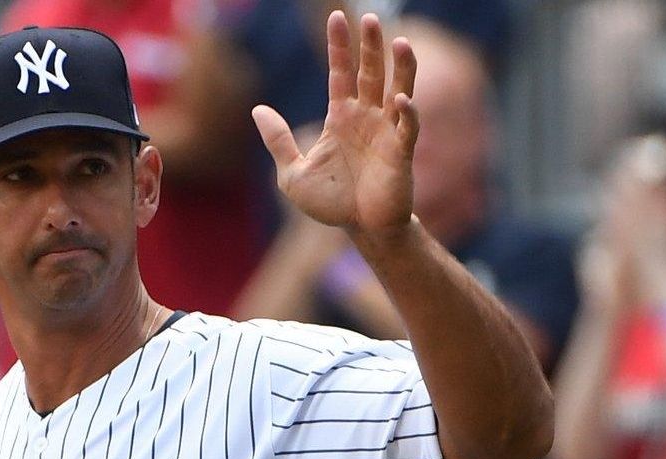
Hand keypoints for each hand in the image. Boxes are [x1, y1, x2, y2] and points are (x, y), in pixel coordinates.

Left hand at [252, 11, 417, 239]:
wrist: (359, 230)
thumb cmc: (331, 202)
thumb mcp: (293, 173)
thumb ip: (278, 140)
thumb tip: (257, 110)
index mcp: (342, 117)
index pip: (341, 73)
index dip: (340, 47)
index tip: (337, 17)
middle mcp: (367, 118)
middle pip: (371, 73)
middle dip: (371, 46)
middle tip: (371, 18)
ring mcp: (387, 132)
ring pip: (398, 89)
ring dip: (401, 67)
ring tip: (400, 41)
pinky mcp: (402, 153)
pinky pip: (408, 127)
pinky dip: (408, 112)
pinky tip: (401, 99)